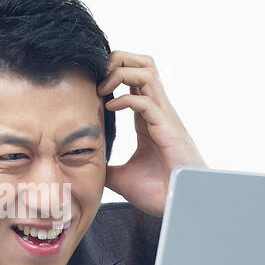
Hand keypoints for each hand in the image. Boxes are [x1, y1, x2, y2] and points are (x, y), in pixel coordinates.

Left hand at [98, 52, 205, 217]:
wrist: (178, 205)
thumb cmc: (159, 191)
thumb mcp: (122, 177)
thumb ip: (106, 167)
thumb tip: (86, 169)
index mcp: (147, 117)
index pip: (133, 77)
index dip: (112, 72)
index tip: (91, 87)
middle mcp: (157, 110)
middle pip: (143, 63)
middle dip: (118, 60)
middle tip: (97, 78)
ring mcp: (163, 116)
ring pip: (146, 71)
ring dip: (120, 72)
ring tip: (102, 90)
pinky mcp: (166, 127)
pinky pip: (145, 100)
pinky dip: (124, 98)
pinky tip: (109, 108)